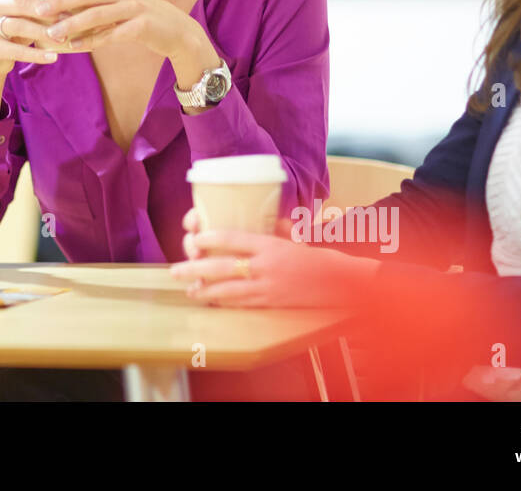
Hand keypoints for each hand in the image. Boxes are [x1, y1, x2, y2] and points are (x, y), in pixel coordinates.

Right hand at [0, 0, 62, 80]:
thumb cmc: (21, 30)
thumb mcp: (30, 14)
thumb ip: (46, 2)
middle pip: (20, 2)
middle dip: (45, 9)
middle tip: (68, 17)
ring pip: (17, 26)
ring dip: (42, 32)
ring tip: (63, 39)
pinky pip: (15, 50)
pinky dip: (35, 54)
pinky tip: (52, 57)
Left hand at [32, 0, 218, 84]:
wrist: (181, 33)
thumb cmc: (146, 18)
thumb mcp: (126, 2)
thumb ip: (101, 1)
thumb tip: (67, 5)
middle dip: (61, 0)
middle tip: (39, 8)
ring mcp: (135, 8)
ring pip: (97, 15)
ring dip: (72, 24)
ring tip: (52, 34)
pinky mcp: (141, 27)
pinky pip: (110, 35)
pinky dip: (91, 41)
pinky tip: (75, 47)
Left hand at [170, 211, 375, 307]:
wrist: (344, 283)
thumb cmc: (320, 255)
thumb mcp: (297, 235)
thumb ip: (277, 227)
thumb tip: (264, 215)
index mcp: (271, 245)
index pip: (233, 238)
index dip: (210, 238)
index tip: (195, 237)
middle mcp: (266, 267)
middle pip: (222, 268)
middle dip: (195, 269)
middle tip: (175, 270)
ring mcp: (268, 288)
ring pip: (228, 290)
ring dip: (205, 290)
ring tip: (189, 289)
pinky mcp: (271, 303)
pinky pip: (241, 303)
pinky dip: (223, 302)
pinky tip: (211, 300)